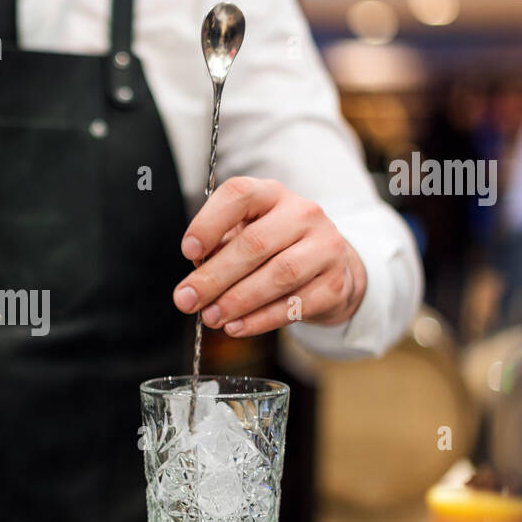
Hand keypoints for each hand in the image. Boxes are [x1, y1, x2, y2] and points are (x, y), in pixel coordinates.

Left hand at [172, 176, 366, 334]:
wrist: (327, 267)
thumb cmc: (273, 248)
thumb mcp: (244, 235)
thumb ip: (218, 250)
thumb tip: (195, 284)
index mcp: (271, 193)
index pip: (239, 194)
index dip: (209, 223)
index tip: (188, 252)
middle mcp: (302, 213)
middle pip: (255, 243)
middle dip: (215, 277)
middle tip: (188, 300)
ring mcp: (325, 246)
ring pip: (278, 275)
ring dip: (238, 301)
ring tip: (211, 317)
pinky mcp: (334, 283)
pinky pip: (295, 304)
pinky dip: (261, 320)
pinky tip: (236, 327)